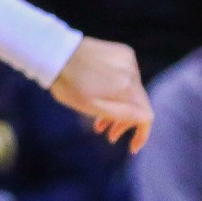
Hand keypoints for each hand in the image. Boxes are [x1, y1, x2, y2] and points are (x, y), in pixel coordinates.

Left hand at [48, 36, 149, 153]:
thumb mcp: (92, 106)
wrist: (55, 54)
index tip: (131, 148)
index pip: (146, 116)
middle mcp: (132, 72)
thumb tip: (146, 119)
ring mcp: (128, 60)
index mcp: (126, 87)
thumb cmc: (68, 84)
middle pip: (139, 104)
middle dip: (125, 123)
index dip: (141, 134)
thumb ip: (121, 114)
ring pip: (132, 92)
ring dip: (120, 107)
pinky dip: (118, 90)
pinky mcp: (122, 52)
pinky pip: (127, 77)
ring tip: (100, 124)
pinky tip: (102, 97)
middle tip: (109, 136)